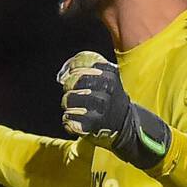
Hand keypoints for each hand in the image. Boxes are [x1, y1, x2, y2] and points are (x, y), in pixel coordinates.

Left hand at [58, 51, 170, 168]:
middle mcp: (107, 86)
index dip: (71, 69)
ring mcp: (101, 105)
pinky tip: (78, 121)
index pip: (80, 61)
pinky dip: (68, 120)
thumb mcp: (105, 77)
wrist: (125, 125)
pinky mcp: (93, 123)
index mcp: (109, 72)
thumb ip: (85, 69)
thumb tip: (62, 75)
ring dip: (68, 106)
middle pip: (71, 81)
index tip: (73, 76)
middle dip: (68, 89)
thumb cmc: (109, 99)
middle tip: (77, 96)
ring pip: (68, 99)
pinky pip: (68, 117)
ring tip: (78, 109)